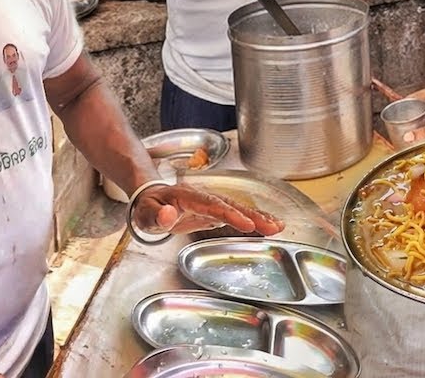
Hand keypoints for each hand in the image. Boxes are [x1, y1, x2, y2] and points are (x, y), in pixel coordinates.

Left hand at [131, 183, 284, 235]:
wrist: (152, 200)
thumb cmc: (149, 208)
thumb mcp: (145, 213)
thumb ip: (155, 215)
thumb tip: (167, 215)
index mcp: (188, 197)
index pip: (212, 205)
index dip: (230, 214)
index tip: (246, 224)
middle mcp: (204, 197)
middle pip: (232, 205)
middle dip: (253, 216)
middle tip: (273, 227)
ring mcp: (212, 203)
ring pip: (239, 208)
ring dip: (259, 217)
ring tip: (279, 226)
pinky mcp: (216, 211)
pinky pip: (238, 214)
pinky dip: (255, 219)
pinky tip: (271, 225)